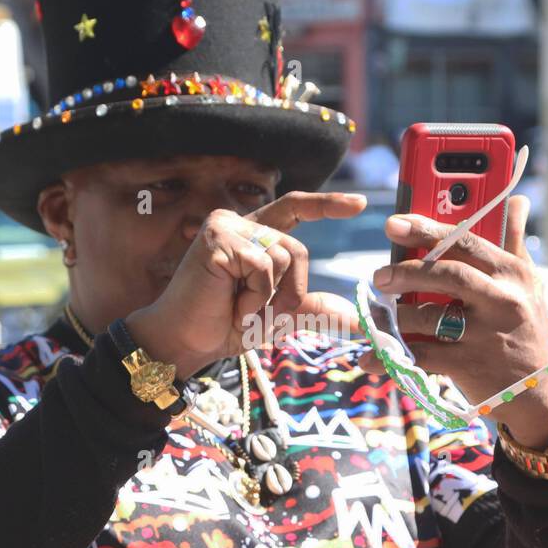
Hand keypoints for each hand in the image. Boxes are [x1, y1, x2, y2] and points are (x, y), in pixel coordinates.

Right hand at [125, 191, 366, 376]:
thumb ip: (312, 307)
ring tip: (240, 307)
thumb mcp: (277, 314)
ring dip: (270, 296)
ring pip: (284, 257)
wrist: (186, 342)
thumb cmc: (224, 326)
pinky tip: (231, 304)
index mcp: (255, 236)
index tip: (361, 205)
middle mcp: (240, 224)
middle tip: (258, 313)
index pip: (294, 208)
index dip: (327, 205)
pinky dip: (255, 296)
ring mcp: (226, 228)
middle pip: (298, 250)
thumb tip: (356, 318)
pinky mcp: (218, 240)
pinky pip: (263, 267)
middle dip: (290, 291)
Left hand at [357, 194, 547, 449]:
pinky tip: (371, 356)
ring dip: (394, 315)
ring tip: (374, 314)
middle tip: (378, 275)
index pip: (465, 242)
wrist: (541, 394)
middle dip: (405, 271)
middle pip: (446, 274)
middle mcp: (502, 300)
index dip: (426, 230)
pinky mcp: (469, 365)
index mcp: (513, 274)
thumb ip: (514, 241)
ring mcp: (485, 334)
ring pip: (428, 316)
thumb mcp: (530, 285)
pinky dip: (391, 356)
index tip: (395, 223)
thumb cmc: (529, 331)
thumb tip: (516, 200)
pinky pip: (421, 356)